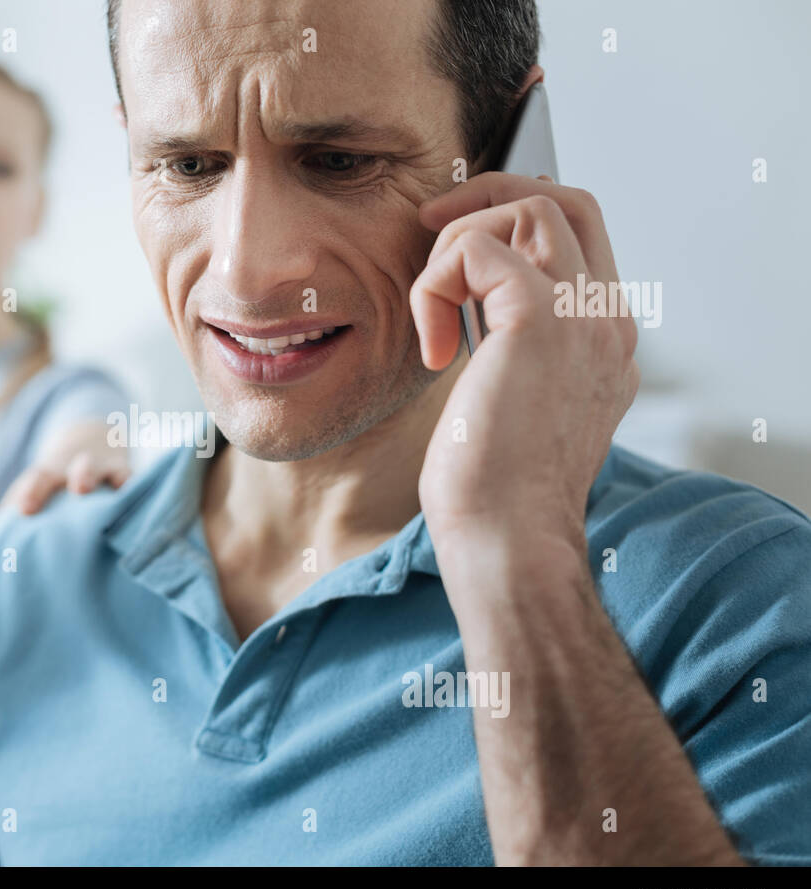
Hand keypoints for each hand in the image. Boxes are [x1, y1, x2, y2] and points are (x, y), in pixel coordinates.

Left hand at [0, 420, 130, 540]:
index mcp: (45, 477)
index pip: (33, 483)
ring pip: (93, 467)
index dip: (29, 494)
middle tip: (47, 500)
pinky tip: (131, 499)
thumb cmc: (54, 482)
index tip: (23, 511)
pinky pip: (130, 478)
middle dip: (50, 483)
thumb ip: (0, 518)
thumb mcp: (31, 494)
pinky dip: (131, 487)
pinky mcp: (123, 471)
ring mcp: (98, 468)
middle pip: (58, 472)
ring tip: (84, 489)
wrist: (92, 442)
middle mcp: (68, 469)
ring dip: (86, 475)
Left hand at [410, 173, 638, 551]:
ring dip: (458, 245)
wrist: (509, 540)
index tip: (451, 256)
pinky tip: (435, 349)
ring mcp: (582, 316)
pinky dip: (435, 285)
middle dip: (489, 200)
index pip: (577, 236)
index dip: (511, 222)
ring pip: (529, 208)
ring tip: (435, 315)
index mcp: (603, 338)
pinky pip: (477, 250)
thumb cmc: (495, 492)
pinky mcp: (539, 319)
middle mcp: (606, 320)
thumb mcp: (512, 405)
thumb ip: (511, 353)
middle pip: (566, 201)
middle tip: (430, 232)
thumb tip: (469, 322)